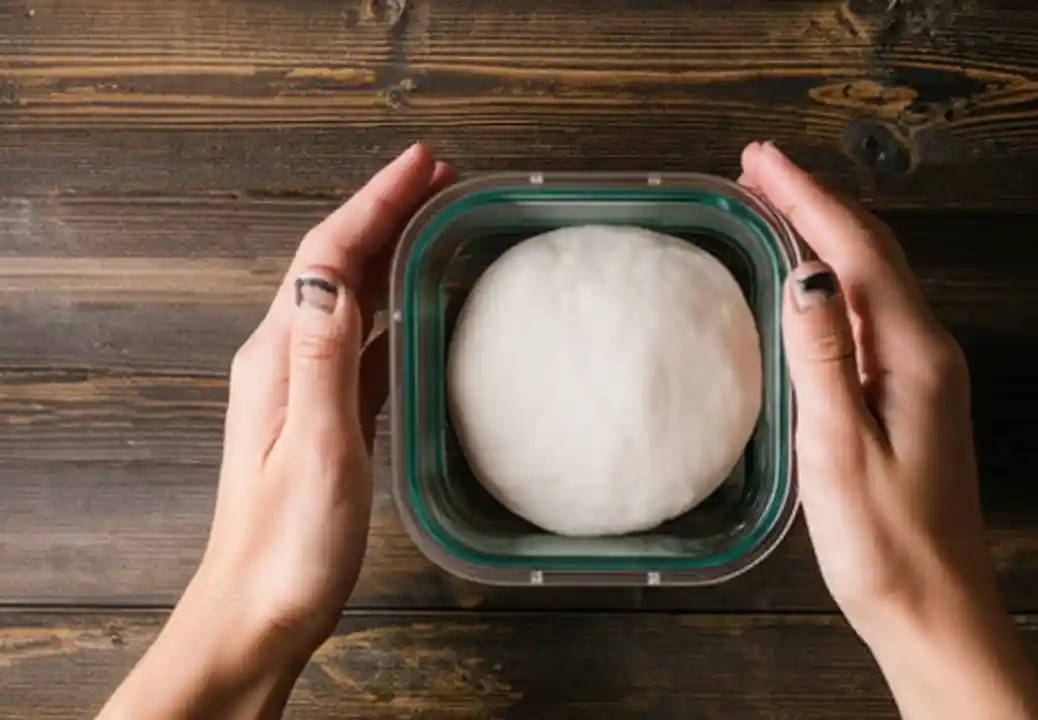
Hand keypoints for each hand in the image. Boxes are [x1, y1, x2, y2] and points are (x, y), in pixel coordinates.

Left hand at [99, 143, 453, 718]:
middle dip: (385, 213)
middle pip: (337, 265)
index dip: (375, 203)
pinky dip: (395, 311)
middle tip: (442, 180)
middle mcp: (286, 361)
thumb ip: (323, 362)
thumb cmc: (286, 547)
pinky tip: (422, 310)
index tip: (422, 166)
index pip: (327, 256)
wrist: (258, 614)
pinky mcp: (326, 418)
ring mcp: (305, 389)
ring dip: (391, 254)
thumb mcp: (313, 450)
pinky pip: (364, 345)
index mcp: (280, 358)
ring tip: (438, 224)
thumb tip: (336, 276)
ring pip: (353, 299)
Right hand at [740, 141, 1037, 718]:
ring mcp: (924, 375)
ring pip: (875, 278)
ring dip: (826, 233)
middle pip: (874, 251)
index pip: (858, 250)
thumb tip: (806, 271)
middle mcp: (928, 352)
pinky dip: (836, 278)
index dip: (807, 197)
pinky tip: (808, 283)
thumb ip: (823, 356)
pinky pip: (872, 314)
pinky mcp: (911, 399)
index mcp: (915, 355)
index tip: (760, 160)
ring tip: (774, 206)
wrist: (936, 609)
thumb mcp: (840, 449)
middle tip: (757, 169)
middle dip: (816, 201)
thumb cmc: (886, 543)